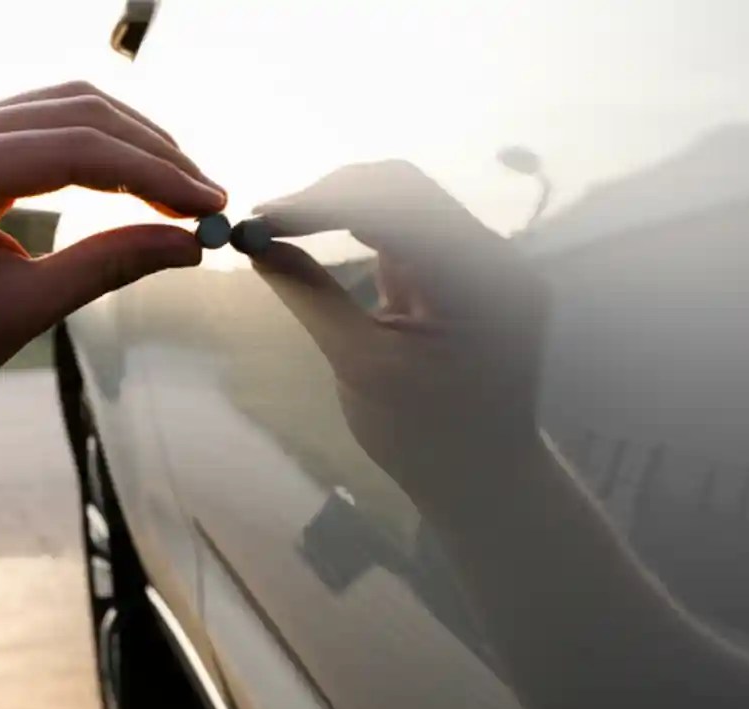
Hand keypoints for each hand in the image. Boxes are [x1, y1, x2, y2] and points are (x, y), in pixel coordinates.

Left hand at [0, 81, 224, 416]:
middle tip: (206, 199)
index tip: (210, 206)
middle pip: (76, 110)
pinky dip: (95, 147)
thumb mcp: (22, 311)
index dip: (157, 176)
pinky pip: (38, 124)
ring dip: (129, 142)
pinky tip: (132, 178)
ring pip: (62, 106)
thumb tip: (188, 246)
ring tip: (180, 189)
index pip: (79, 148)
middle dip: (152, 153)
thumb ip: (109, 267)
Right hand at [252, 161, 548, 497]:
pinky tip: (321, 235)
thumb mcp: (360, 367)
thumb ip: (310, 295)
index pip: (398, 204)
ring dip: (345, 206)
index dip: (323, 201)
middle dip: (332, 195)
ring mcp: (485, 262)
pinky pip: (414, 231)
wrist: (484, 479)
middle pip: (406, 188)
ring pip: (408, 202)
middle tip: (269, 222)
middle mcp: (494, 257)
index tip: (261, 219)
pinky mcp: (468, 273)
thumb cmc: (424, 438)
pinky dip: (366, 228)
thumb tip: (254, 244)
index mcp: (479, 280)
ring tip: (285, 227)